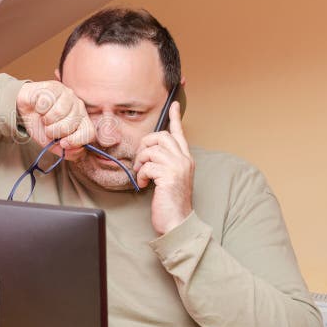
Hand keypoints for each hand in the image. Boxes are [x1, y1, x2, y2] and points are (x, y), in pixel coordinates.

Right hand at [16, 81, 94, 159]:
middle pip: (70, 125)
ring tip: (43, 117)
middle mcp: (78, 106)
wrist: (25, 109)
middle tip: (48, 128)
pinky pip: (46, 103)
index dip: (76, 141)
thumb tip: (78, 151)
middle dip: (54, 131)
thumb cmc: (40, 125)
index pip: (89, 132)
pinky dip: (39, 109)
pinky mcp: (55, 87)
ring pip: (58, 113)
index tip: (62, 143)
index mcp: (81, 121)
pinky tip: (39, 107)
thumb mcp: (52, 143)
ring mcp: (67, 95)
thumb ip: (67, 151)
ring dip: (45, 120)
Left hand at [132, 101, 194, 234]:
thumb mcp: (169, 177)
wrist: (177, 222)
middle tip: (141, 161)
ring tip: (143, 175)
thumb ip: (164, 163)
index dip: (175, 118)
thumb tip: (149, 152)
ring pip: (152, 149)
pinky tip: (145, 185)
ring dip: (141, 162)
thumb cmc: (170, 202)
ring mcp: (178, 167)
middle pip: (161, 136)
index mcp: (185, 159)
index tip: (174, 104)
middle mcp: (184, 160)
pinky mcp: (169, 176)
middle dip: (145, 145)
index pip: (179, 133)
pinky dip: (142, 175)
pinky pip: (147, 165)